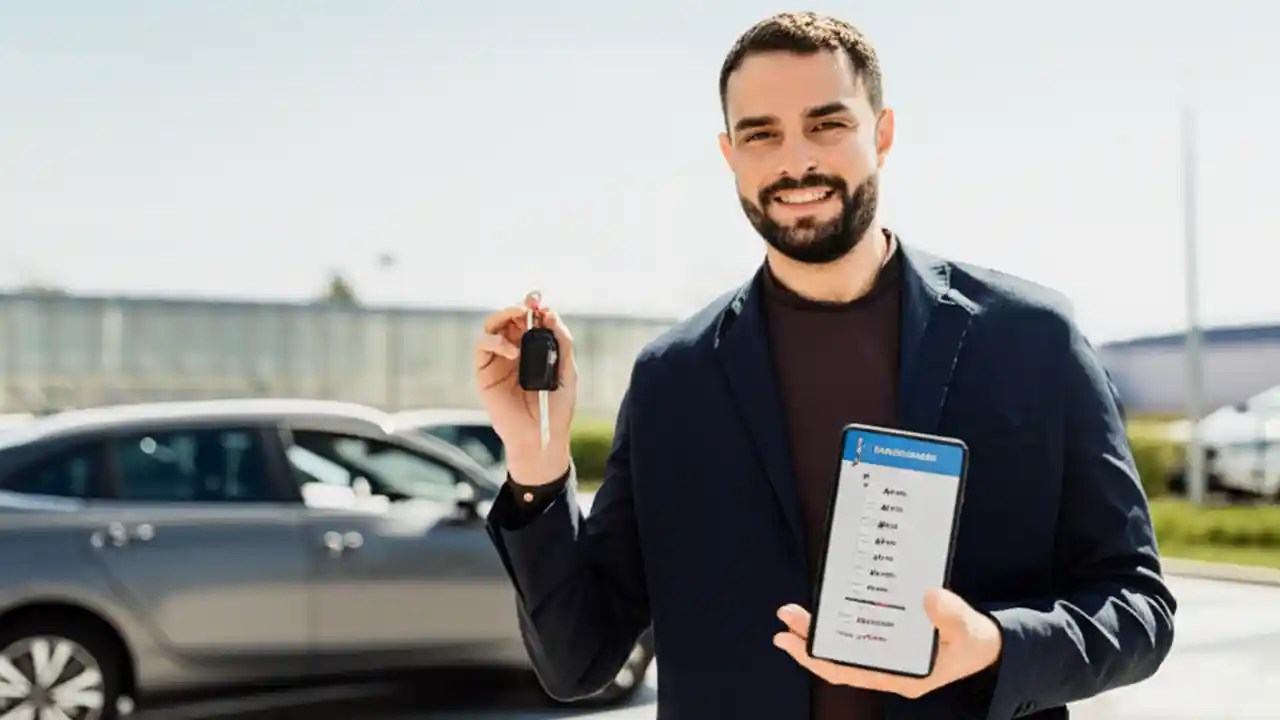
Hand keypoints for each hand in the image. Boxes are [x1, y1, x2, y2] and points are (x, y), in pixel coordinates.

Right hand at [474, 291, 577, 484]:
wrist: (541, 436)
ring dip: (504, 316)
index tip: (540, 300)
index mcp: (535, 349)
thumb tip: (550, 313)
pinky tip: (512, 350)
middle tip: (530, 304)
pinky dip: (495, 341)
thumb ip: (562, 342)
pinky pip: (482, 346)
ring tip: (520, 317)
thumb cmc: (556, 407)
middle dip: (520, 307)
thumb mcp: (566, 371)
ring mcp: (498, 360)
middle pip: (510, 318)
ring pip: (493, 326)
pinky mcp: (484, 372)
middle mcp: (514, 350)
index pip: (531, 320)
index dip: (534, 306)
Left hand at [772, 588, 1001, 698]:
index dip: (819, 659)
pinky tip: (823, 612)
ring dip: (817, 631)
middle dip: (808, 642)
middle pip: (837, 659)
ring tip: (793, 614)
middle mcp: (887, 669)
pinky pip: (853, 637)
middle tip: (785, 617)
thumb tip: (929, 597)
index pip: (849, 671)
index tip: (796, 642)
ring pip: (841, 647)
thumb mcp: (967, 629)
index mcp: (901, 675)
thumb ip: (950, 616)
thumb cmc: (973, 642)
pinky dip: (836, 624)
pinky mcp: (887, 640)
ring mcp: (885, 656)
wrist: (985, 646)